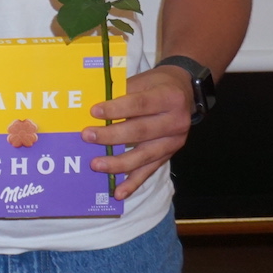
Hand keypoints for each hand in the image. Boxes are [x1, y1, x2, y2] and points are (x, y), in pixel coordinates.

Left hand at [83, 64, 194, 199]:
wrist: (185, 93)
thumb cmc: (157, 85)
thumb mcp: (143, 80)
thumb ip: (122, 91)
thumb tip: (90, 102)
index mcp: (169, 98)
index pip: (140, 104)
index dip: (117, 109)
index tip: (94, 111)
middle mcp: (175, 122)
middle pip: (140, 131)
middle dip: (112, 136)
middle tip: (87, 137)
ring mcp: (173, 142)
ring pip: (144, 156)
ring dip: (118, 163)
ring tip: (96, 165)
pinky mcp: (168, 155)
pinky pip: (149, 171)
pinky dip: (133, 183)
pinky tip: (118, 193)